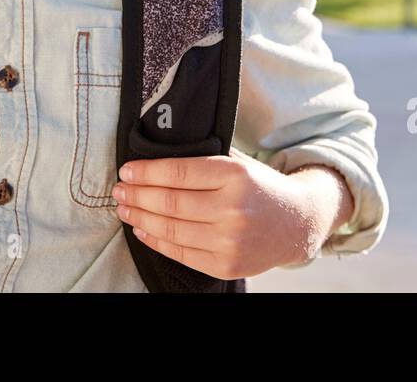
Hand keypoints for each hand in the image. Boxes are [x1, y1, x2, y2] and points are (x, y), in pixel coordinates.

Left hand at [112, 149, 351, 279]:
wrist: (297, 223)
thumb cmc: (259, 187)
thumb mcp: (238, 162)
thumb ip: (204, 156)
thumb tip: (155, 151)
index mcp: (235, 175)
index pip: (178, 173)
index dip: (146, 172)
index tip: (126, 170)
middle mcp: (232, 208)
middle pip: (170, 202)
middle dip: (137, 195)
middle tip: (119, 189)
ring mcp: (229, 240)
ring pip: (171, 229)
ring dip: (140, 218)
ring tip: (125, 208)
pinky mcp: (226, 265)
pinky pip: (181, 253)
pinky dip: (156, 241)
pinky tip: (142, 229)